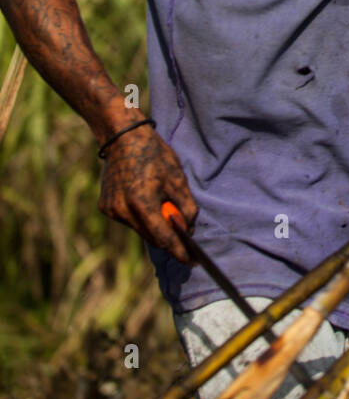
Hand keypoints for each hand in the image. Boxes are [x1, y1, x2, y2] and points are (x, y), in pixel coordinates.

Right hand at [98, 122, 197, 261]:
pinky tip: (144, 200)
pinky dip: (140, 217)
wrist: (122, 138)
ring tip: (163, 208)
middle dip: (169, 238)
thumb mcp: (178, 178)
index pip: (164, 238)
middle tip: (184, 234)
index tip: (192, 260)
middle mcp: (123, 211)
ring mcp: (111, 210)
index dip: (180, 251)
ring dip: (154, 226)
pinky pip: (128, 220)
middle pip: (151, 237)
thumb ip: (186, 207)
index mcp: (142, 204)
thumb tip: (188, 228)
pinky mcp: (105, 207)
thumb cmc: (154, 154)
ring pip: (140, 230)